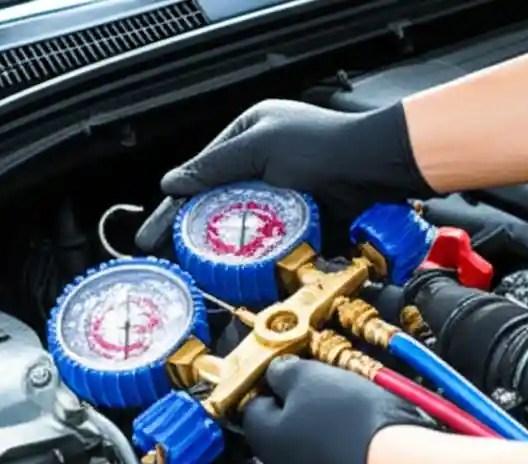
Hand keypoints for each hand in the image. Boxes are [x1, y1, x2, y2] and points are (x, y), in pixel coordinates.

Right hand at [136, 100, 432, 252]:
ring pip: (244, 223)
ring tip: (200, 268)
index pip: (201, 172)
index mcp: (249, 131)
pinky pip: (272, 236)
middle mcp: (264, 158)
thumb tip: (173, 183)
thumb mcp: (258, 148)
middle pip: (219, 200)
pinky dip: (257, 251)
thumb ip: (214, 167)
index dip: (175, 205)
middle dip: (195, 230)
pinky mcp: (303, 214)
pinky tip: (242, 268)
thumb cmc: (325, 145)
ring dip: (226, 244)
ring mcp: (284, 188)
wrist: (374, 167)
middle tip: (172, 257)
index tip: (153, 234)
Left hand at [241, 357, 434, 463]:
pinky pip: (338, 461)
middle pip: (283, 427)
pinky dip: (347, 446)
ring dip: (327, 425)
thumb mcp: (310, 377)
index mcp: (267, 438)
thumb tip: (276, 371)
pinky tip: (367, 431)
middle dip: (302, 403)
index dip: (270, 382)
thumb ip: (284, 372)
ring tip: (352, 404)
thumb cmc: (353, 421)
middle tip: (326, 383)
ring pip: (312, 445)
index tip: (289, 369)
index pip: (252, 405)